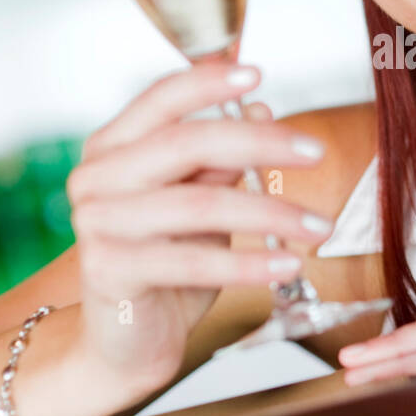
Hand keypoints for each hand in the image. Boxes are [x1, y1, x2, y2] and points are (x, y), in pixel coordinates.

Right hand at [67, 61, 329, 397]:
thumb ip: (219, 160)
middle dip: (261, 143)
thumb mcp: (198, 203)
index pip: (159, 98)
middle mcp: (96, 177)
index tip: (258, 74)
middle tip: (315, 152)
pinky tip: (288, 264)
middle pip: (187, 143)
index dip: (208, 82)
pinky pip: (194, 260)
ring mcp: (97, 224)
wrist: (126, 342)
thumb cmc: (166, 264)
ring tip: (320, 228)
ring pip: (200, 203)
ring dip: (271, 213)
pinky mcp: (110, 271)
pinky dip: (250, 261)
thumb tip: (261, 107)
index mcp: (113, 148)